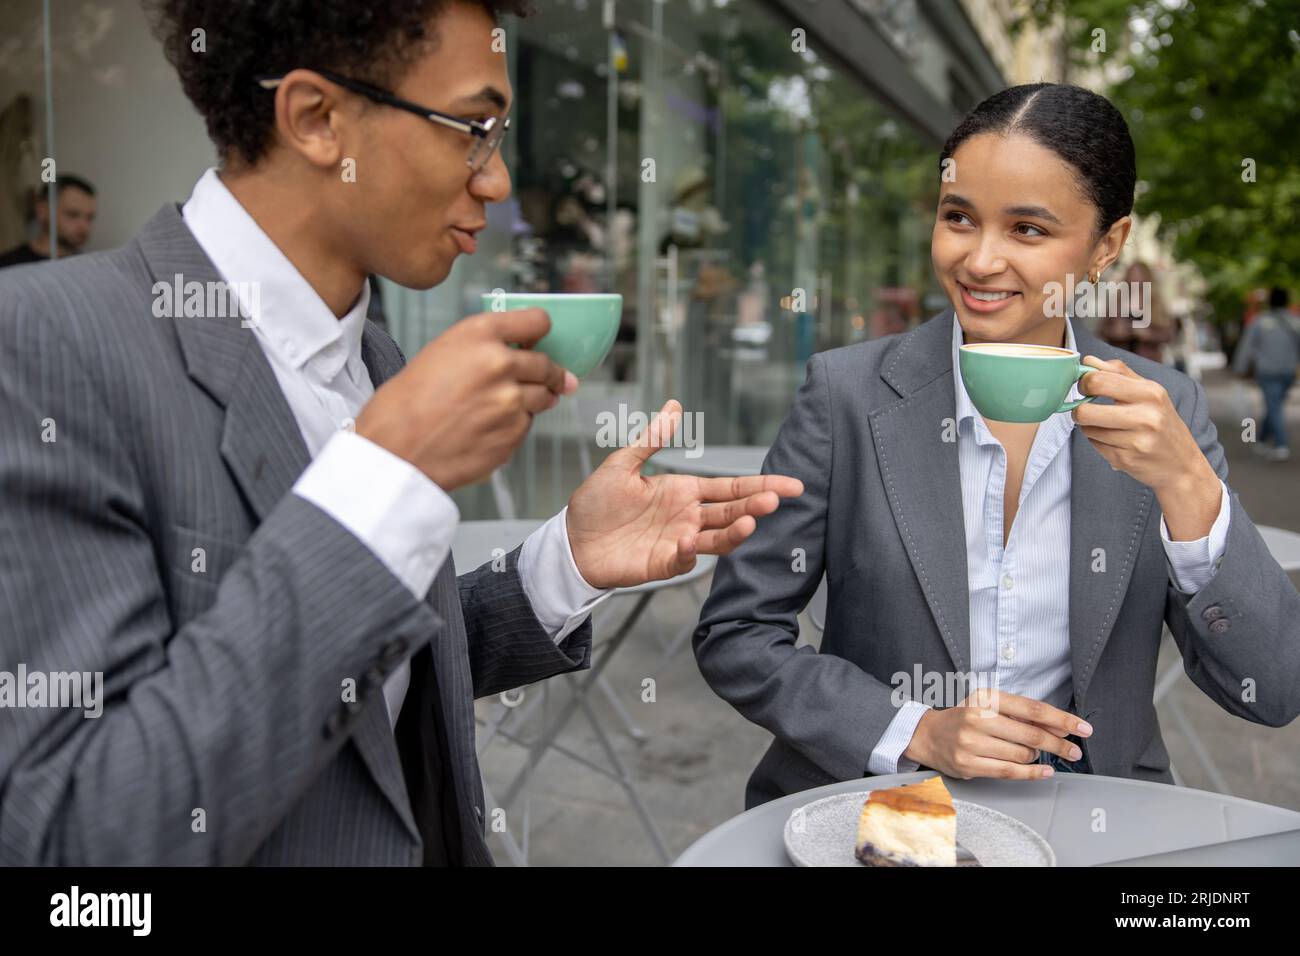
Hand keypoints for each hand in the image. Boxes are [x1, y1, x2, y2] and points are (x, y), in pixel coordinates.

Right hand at [356, 310, 575, 490]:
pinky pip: (526, 426)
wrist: (395, 449)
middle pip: (546, 364)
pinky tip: (488, 428)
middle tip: (556, 379)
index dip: (540, 331)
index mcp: (480, 335)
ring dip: (535, 400)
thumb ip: (481, 347)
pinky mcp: (513, 435)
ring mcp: (511, 402)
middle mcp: (501, 364)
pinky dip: (515, 426)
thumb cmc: (406, 403)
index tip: (541, 338)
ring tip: (509, 406)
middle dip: (551, 373)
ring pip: (543, 398)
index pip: (536, 321)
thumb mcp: (441, 352)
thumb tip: (515, 352)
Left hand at [566, 400, 802, 588]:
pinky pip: (683, 559)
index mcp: (683, 490)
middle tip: (776, 500)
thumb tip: (675, 404)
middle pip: (731, 511)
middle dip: (756, 505)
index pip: (730, 487)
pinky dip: (689, 552)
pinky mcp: (663, 564)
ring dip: (735, 532)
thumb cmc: (596, 504)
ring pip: (717, 537)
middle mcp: (688, 516)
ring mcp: (679, 541)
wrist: (571, 541)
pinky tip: (690, 542)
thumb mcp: (622, 465)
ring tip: (750, 522)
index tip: (791, 486)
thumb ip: (651, 439)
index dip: (761, 485)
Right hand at [902, 690, 1091, 780]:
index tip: (1082, 728)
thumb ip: (1023, 715)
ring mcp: (971, 743)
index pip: (1033, 709)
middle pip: (1031, 734)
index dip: (1062, 720)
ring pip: (1022, 755)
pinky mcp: (969, 764)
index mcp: (986, 698)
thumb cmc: (965, 718)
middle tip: (1074, 751)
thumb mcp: (991, 706)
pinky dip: (1031, 773)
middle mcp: (977, 718)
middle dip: (1058, 744)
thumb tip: (1060, 728)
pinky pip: (1009, 771)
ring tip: (1034, 754)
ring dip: (1036, 757)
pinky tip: (1044, 771)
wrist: (928, 735)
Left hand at [1072, 355, 1220, 537]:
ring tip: (1108, 427)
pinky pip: (1095, 445)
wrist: (1182, 464)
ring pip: (1087, 430)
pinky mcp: (1126, 460)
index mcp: (1150, 393)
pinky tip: (1115, 441)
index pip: (1098, 381)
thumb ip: (1118, 373)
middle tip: (1086, 410)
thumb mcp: (1149, 392)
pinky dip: (1098, 442)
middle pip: (1085, 411)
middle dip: (1079, 411)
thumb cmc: (1162, 423)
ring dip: (1091, 428)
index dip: (1083, 384)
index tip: (1086, 388)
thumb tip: (1088, 361)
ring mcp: (1136, 441)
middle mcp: (1145, 417)